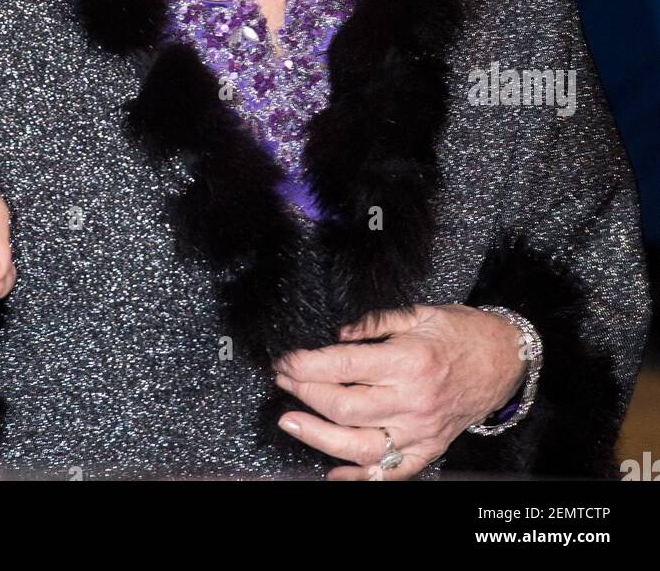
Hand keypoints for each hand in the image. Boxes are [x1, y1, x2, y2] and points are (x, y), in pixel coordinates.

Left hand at [273, 304, 527, 480]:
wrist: (505, 359)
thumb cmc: (462, 332)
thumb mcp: (419, 313)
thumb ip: (375, 323)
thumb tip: (336, 334)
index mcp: (408, 361)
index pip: (344, 367)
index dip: (307, 364)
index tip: (286, 359)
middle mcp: (412, 400)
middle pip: (344, 407)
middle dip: (304, 394)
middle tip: (283, 380)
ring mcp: (420, 430)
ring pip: (359, 445)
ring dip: (318, 437)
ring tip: (290, 422)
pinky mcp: (429, 448)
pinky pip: (391, 470)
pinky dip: (361, 476)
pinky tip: (334, 472)